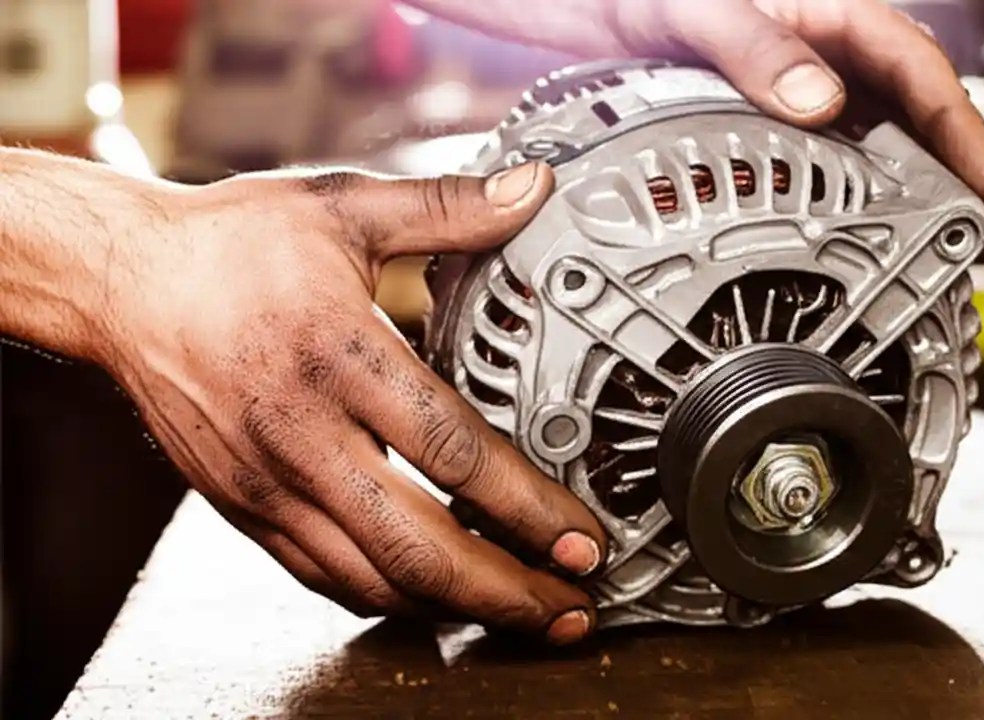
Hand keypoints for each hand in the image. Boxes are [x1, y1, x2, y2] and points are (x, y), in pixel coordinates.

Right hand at [101, 161, 606, 643]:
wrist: (119, 281)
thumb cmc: (228, 245)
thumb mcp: (343, 208)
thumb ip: (449, 207)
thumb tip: (532, 189)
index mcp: (340, 358)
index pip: (454, 453)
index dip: (529, 506)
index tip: (582, 536)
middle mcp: (303, 435)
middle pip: (421, 546)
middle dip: (509, 590)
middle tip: (571, 605)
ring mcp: (269, 483)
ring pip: (374, 579)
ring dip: (458, 608)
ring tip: (522, 612)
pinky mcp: (245, 508)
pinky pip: (325, 577)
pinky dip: (391, 599)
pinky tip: (437, 598)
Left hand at [416, 0, 983, 245]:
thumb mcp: (691, 8)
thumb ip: (756, 49)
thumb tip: (823, 104)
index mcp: (819, 10)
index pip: (914, 65)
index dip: (957, 128)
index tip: (980, 187)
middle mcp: (812, 48)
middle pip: (904, 109)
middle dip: (945, 169)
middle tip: (966, 237)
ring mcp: (783, 84)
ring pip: (864, 136)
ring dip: (899, 189)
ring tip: (917, 247)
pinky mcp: (750, 115)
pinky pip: (810, 155)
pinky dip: (836, 192)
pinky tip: (839, 228)